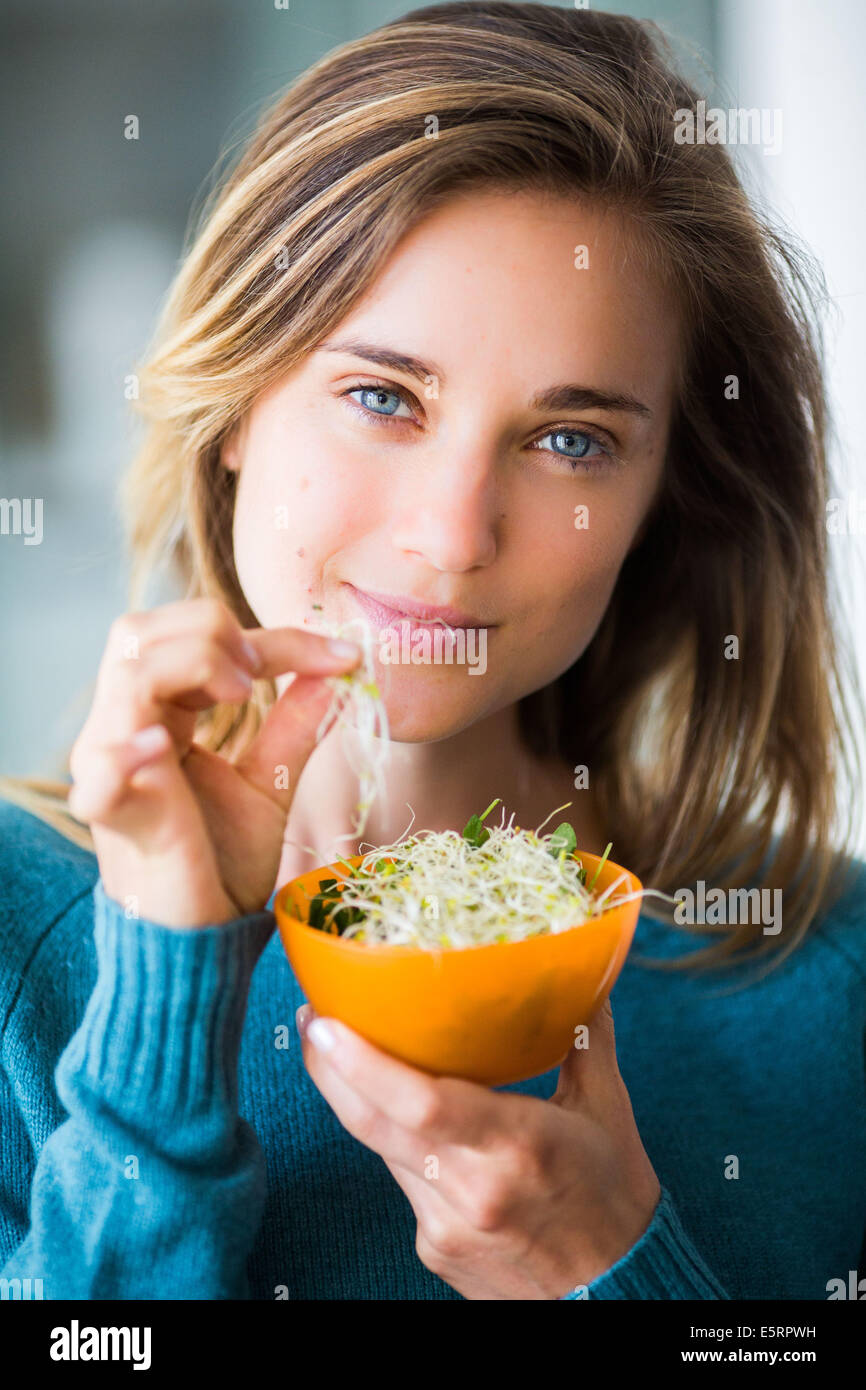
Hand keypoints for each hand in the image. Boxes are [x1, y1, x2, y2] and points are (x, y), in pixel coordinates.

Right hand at [68, 597, 360, 925]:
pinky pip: (102, 767)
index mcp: (158, 715)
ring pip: (126, 673)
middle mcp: (124, 729)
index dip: (274, 637)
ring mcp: (109, 765)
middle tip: (261, 670)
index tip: (344, 655)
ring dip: (192, 663)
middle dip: (209, 631)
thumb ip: (297, 723)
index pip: (195, 640)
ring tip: (240, 692)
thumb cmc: (223, 860)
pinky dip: (130, 747)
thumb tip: (341, 666)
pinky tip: (164, 746)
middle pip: (138, 632)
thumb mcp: (271, 780)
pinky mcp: (111, 812)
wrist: (205, 936)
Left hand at [296, 996, 660, 1298]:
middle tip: (314, 1016)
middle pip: (375, 1123)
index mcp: (517, 1145)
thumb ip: (586, 1035)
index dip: (362, 1063)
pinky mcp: (433, 1248)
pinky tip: (403, 1116)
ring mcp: (446, 1226)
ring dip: (357, 1100)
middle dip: (330, 1068)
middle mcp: (473, 1190)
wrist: (619, 1294)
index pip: (421, 1104)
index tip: (326, 1022)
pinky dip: (397, 1141)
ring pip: (381, 1149)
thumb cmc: (615, 1197)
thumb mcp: (607, 1108)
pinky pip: (402, 1180)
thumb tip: (586, 970)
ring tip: (342, 1051)